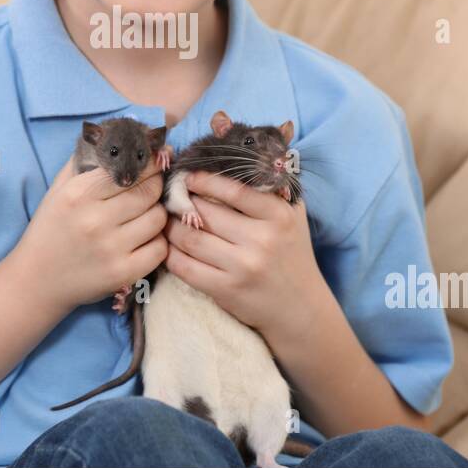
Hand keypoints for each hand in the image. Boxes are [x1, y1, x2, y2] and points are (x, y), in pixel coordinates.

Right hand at [14, 152, 168, 314]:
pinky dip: (157, 242)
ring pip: (158, 218)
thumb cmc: (50, 229)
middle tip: (150, 189)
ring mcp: (110, 248)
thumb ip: (84, 161)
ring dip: (156, 214)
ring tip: (144, 216)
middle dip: (155, 186)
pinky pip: (160, 249)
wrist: (36, 281)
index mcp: (78, 193)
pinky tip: (143, 240)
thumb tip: (118, 135)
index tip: (155, 161)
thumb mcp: (58, 190)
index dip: (148, 164)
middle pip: (149, 191)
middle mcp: (95, 219)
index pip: (129, 168)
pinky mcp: (123, 273)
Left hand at [162, 170, 328, 340]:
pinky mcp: (226, 290)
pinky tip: (168, 247)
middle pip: (206, 213)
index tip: (189, 176)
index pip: (234, 190)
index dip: (205, 180)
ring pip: (191, 238)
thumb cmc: (292, 254)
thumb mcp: (293, 216)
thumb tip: (238, 160)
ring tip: (166, 220)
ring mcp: (243, 266)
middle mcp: (262, 240)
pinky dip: (171, 254)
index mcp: (278, 215)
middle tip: (171, 197)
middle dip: (183, 203)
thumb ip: (272, 187)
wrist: (301, 307)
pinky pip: (186, 267)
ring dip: (171, 227)